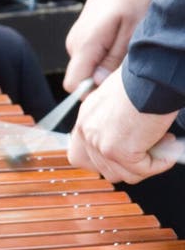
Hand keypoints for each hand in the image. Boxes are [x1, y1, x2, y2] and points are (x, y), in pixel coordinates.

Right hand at [64, 0, 150, 91]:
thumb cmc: (130, 1)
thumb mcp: (131, 32)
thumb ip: (113, 59)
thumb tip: (97, 83)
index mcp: (85, 44)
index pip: (74, 84)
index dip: (91, 92)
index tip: (112, 87)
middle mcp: (73, 44)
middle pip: (79, 80)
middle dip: (100, 81)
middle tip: (123, 66)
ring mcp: (74, 42)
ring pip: (84, 70)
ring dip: (102, 69)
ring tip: (122, 51)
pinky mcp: (79, 40)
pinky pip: (87, 60)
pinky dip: (100, 60)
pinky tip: (115, 46)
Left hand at [68, 68, 177, 182]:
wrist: (152, 74)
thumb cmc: (141, 81)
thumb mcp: (115, 102)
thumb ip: (111, 123)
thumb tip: (126, 142)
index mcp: (85, 119)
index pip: (79, 156)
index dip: (101, 162)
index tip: (123, 158)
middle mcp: (87, 132)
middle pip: (104, 170)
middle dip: (130, 165)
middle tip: (150, 151)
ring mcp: (101, 144)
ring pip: (125, 174)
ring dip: (148, 164)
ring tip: (163, 143)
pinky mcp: (120, 151)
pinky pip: (143, 170)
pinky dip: (160, 163)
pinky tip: (170, 147)